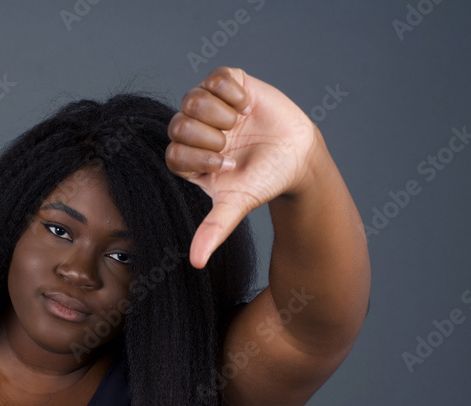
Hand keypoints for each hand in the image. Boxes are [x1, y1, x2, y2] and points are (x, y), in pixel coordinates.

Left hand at [166, 66, 322, 267]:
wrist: (297, 155)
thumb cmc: (263, 181)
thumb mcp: (237, 204)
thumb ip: (213, 229)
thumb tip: (196, 263)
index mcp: (188, 158)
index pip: (173, 153)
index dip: (200, 158)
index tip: (225, 164)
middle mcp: (193, 130)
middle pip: (178, 124)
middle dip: (210, 137)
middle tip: (232, 144)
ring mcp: (209, 105)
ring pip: (193, 98)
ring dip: (221, 114)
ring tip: (239, 123)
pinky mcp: (228, 83)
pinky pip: (216, 77)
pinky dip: (232, 91)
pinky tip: (246, 105)